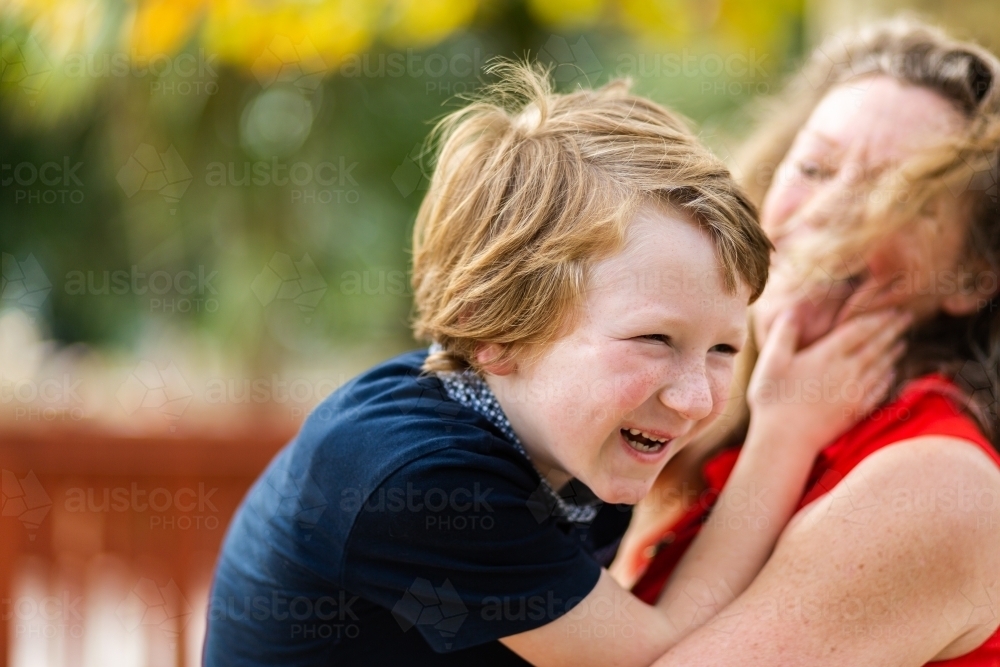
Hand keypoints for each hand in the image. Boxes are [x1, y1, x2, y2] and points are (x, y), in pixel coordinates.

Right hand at [746, 305, 910, 455]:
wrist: (786, 440)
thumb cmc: (773, 398)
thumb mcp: (771, 361)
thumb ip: (784, 333)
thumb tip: (793, 310)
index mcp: (827, 355)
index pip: (860, 330)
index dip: (877, 317)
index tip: (892, 308)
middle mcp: (847, 371)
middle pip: (876, 345)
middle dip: (892, 330)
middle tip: (907, 318)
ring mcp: (854, 392)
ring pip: (881, 367)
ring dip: (893, 352)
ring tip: (902, 342)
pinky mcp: (855, 410)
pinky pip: (879, 390)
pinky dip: (888, 379)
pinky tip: (891, 374)